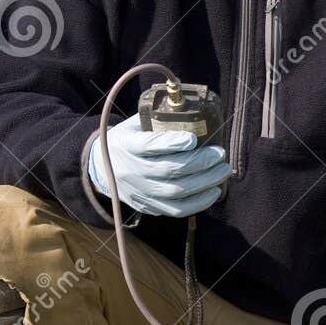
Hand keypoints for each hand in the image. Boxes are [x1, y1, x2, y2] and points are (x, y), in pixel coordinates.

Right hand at [87, 113, 231, 216]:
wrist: (101, 167)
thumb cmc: (130, 139)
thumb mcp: (136, 125)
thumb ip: (160, 121)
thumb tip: (198, 114)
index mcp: (126, 145)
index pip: (148, 145)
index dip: (171, 143)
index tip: (193, 139)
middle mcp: (130, 171)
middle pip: (168, 170)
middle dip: (200, 162)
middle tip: (220, 154)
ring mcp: (139, 192)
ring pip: (176, 192)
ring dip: (205, 182)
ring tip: (223, 170)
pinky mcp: (148, 207)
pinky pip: (176, 210)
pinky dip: (199, 202)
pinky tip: (214, 191)